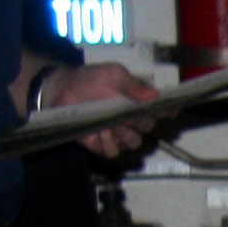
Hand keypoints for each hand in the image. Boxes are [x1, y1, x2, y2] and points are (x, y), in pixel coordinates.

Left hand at [38, 61, 158, 160]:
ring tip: (108, 125)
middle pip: (147, 128)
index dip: (165, 112)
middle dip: (137, 122)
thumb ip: (133, 85)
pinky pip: (113, 152)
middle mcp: (132, 119)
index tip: (162, 111)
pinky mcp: (102, 144)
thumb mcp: (112, 74)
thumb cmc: (90, 80)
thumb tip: (155, 94)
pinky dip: (107, 143)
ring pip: (133, 143)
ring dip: (122, 135)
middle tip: (124, 115)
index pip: (161, 111)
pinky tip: (98, 132)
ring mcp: (118, 134)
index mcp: (139, 102)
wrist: (62, 90)